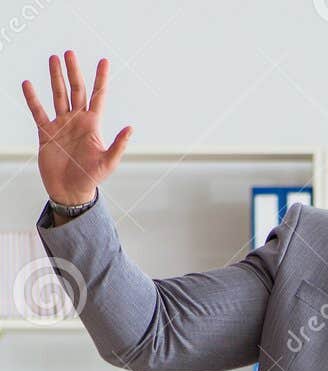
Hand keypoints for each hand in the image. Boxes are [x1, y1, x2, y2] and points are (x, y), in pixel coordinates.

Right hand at [22, 51, 131, 205]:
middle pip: (75, 90)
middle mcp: (77, 121)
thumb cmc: (92, 178)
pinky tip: (28, 84)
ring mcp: (61, 125)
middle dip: (73, 71)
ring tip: (53, 59)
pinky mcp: (46, 132)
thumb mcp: (108, 162)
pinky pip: (38, 111)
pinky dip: (32, 98)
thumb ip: (118, 144)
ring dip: (55, 78)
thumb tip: (131, 128)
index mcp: (93, 126)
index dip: (101, 79)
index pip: (98, 97)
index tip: (104, 61)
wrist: (70, 191)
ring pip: (58, 95)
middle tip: (69, 53)